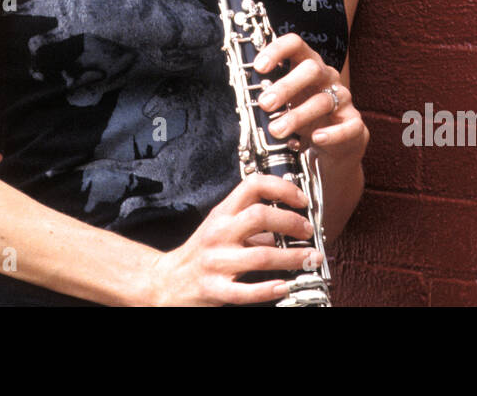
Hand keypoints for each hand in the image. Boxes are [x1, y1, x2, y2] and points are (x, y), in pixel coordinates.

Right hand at [143, 174, 323, 305]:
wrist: (166, 282)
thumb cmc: (199, 253)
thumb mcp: (220, 228)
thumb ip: (250, 222)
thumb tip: (288, 218)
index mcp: (222, 214)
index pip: (252, 185)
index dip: (281, 188)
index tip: (301, 199)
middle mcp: (219, 233)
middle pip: (260, 216)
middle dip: (292, 223)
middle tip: (309, 231)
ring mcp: (216, 261)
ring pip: (261, 256)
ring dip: (292, 258)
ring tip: (310, 259)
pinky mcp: (215, 289)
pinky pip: (245, 291)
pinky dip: (268, 289)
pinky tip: (284, 286)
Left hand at [252, 32, 367, 165]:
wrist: (333, 146)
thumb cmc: (303, 115)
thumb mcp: (285, 101)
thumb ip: (268, 93)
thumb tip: (242, 92)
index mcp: (307, 64)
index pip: (296, 44)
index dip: (277, 50)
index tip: (259, 67)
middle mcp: (326, 77)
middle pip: (311, 70)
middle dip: (286, 86)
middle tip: (264, 104)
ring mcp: (342, 99)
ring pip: (323, 101)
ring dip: (297, 116)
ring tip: (276, 130)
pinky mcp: (354, 123)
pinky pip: (348, 126)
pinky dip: (332, 133)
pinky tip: (316, 138)